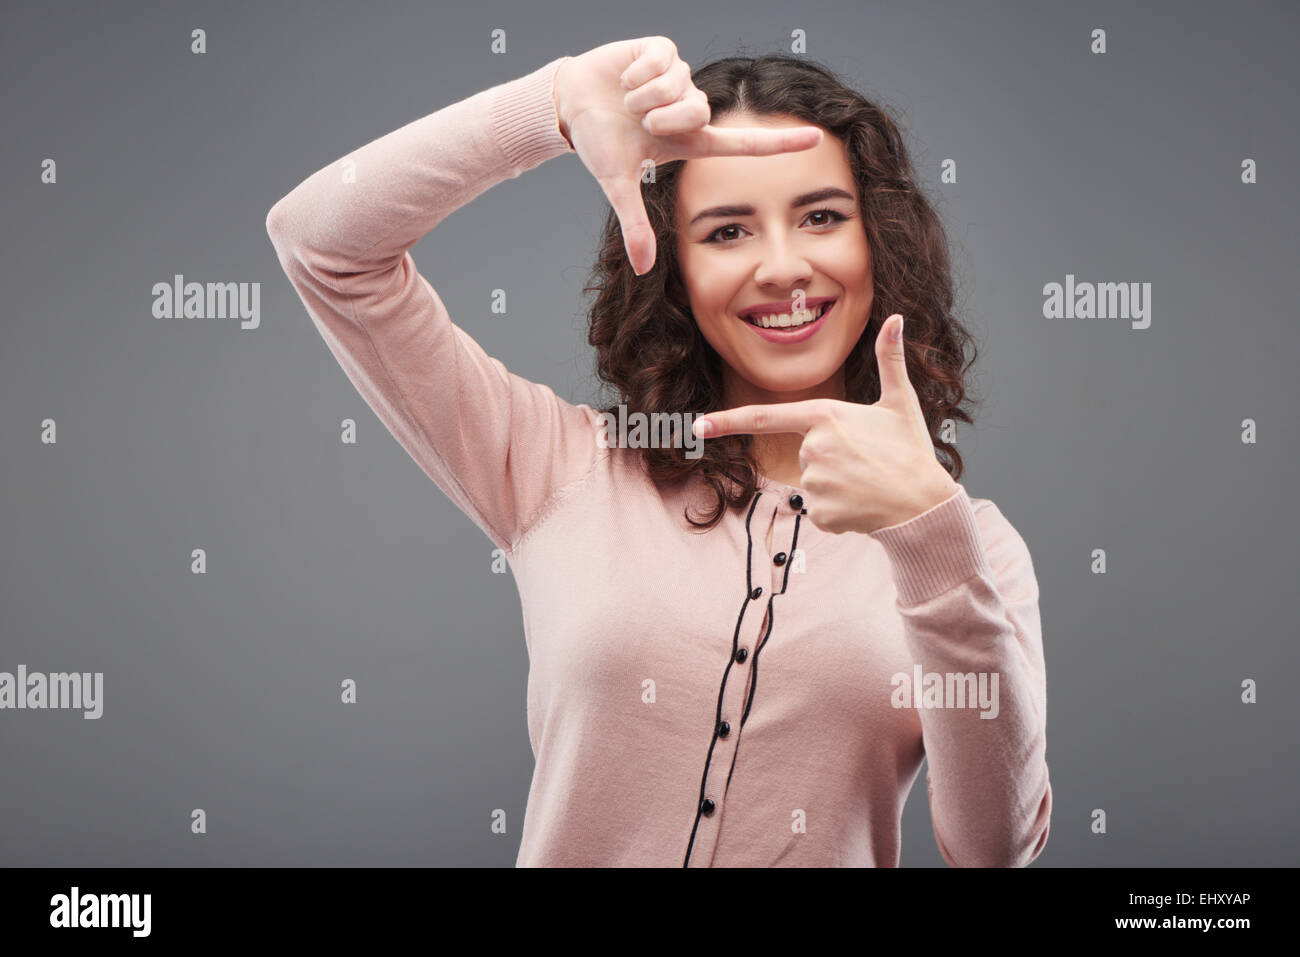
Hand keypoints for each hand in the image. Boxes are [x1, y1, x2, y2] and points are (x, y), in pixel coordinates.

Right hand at [551, 36, 823, 275]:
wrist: (571, 104)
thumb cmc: (599, 143)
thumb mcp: (617, 185)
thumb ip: (636, 225)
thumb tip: (642, 269)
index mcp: (690, 140)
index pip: (743, 143)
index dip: (779, 144)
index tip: (817, 140)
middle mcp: (691, 107)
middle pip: (697, 112)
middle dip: (660, 119)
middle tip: (638, 123)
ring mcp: (679, 77)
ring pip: (676, 85)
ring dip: (643, 97)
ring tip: (627, 101)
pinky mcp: (661, 49)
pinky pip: (661, 60)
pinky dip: (637, 73)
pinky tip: (625, 77)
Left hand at [692, 314, 960, 533]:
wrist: (925, 506)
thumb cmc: (912, 452)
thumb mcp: (900, 402)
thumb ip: (891, 359)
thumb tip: (895, 319)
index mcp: (825, 417)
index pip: (764, 416)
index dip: (727, 421)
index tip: (697, 426)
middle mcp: (813, 448)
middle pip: (806, 452)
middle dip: (832, 459)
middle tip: (867, 463)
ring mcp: (814, 482)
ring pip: (813, 482)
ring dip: (836, 486)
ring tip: (868, 484)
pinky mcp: (819, 513)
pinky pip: (819, 510)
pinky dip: (839, 511)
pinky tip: (862, 506)